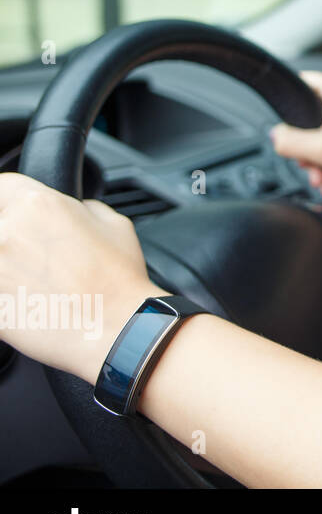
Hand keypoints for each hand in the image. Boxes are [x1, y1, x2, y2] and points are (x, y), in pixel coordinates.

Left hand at [0, 173, 157, 383]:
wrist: (115, 329)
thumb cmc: (119, 280)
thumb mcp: (116, 224)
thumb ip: (83, 207)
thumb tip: (73, 208)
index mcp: (38, 204)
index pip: (3, 184)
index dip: (13, 198)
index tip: (17, 212)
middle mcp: (7, 232)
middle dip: (9, 233)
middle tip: (30, 252)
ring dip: (7, 264)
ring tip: (30, 278)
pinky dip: (6, 292)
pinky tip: (27, 298)